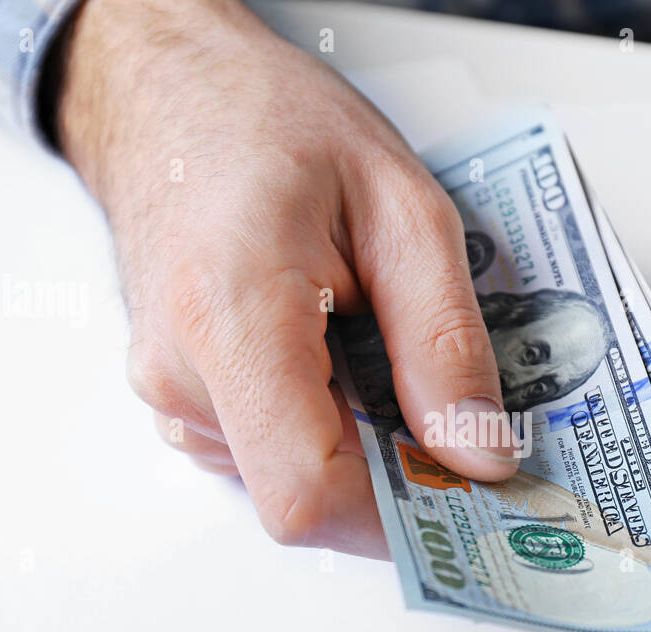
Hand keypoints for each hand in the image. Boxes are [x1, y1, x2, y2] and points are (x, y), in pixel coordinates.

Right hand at [53, 0, 517, 557]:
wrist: (170, 92)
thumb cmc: (270, 124)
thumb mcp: (402, 210)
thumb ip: (444, 344)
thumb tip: (480, 456)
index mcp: (231, 316)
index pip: (308, 492)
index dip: (402, 519)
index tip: (473, 497)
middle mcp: (180, 372)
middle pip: (306, 497)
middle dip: (398, 476)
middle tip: (459, 416)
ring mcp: (169, 392)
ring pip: (290, 480)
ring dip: (363, 444)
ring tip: (382, 350)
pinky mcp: (178, 397)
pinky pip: (268, 451)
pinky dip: (327, 426)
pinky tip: (341, 354)